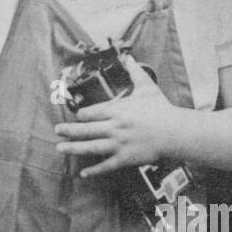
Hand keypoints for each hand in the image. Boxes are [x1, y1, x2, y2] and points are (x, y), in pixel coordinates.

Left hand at [54, 55, 174, 176]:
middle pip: (85, 129)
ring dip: (73, 148)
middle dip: (69, 130)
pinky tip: (83, 173)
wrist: (175, 132)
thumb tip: (129, 57)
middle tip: (57, 131)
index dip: (81, 115)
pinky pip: (106, 165)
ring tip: (60, 148)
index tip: (77, 117)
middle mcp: (114, 127)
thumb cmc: (162, 110)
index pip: (91, 113)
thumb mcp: (147, 87)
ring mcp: (118, 144)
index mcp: (117, 110)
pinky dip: (94, 170)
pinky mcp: (125, 158)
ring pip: (90, 147)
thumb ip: (135, 72)